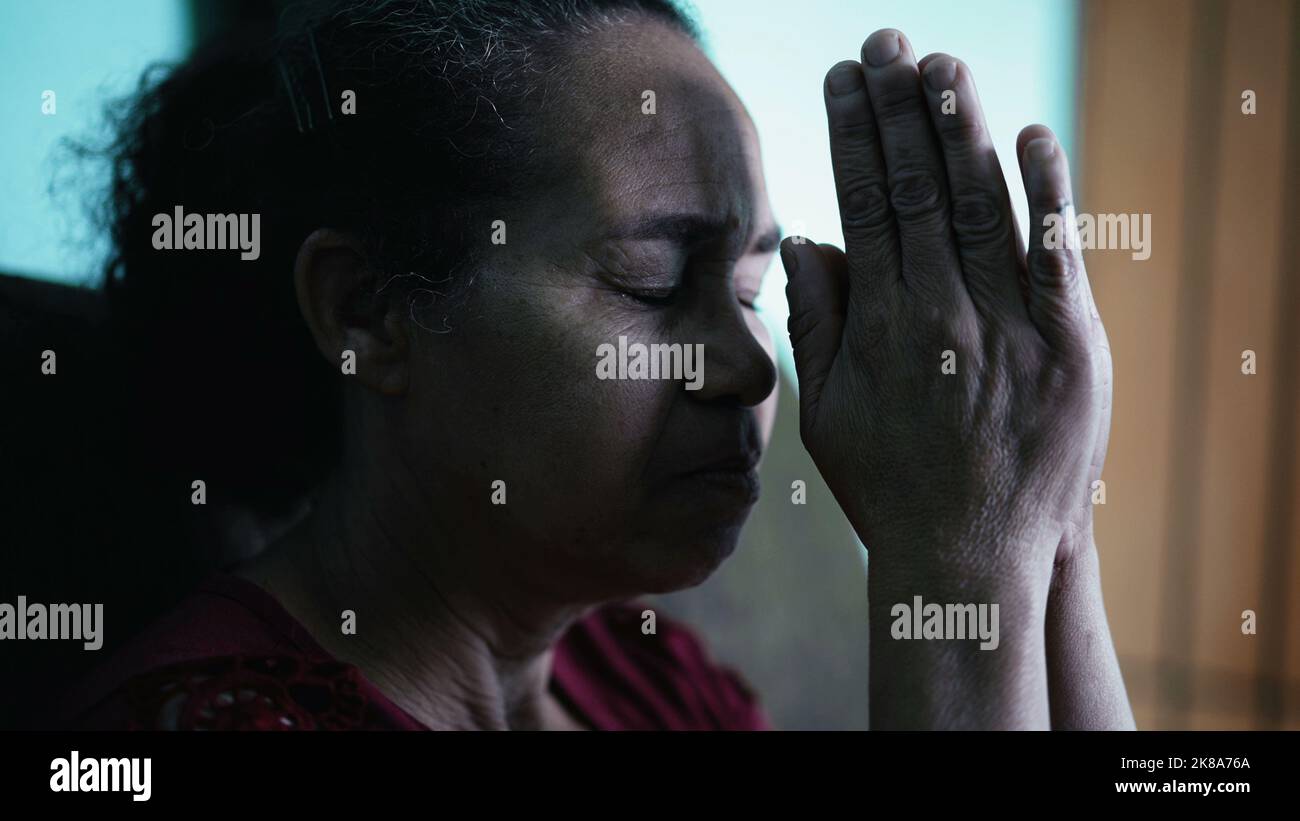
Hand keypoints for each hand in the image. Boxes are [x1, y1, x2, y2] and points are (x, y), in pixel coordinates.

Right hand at [782, 29, 1108, 585]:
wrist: (971, 555)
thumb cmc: (888, 486)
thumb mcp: (825, 414)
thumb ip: (815, 324)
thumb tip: (804, 238)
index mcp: (879, 325)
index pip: (863, 203)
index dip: (852, 134)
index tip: (843, 80)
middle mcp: (941, 313)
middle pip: (917, 187)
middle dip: (899, 107)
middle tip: (886, 43)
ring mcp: (1008, 327)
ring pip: (980, 205)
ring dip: (962, 129)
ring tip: (942, 66)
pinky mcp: (1069, 345)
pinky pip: (1056, 255)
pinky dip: (1046, 192)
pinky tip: (1030, 135)